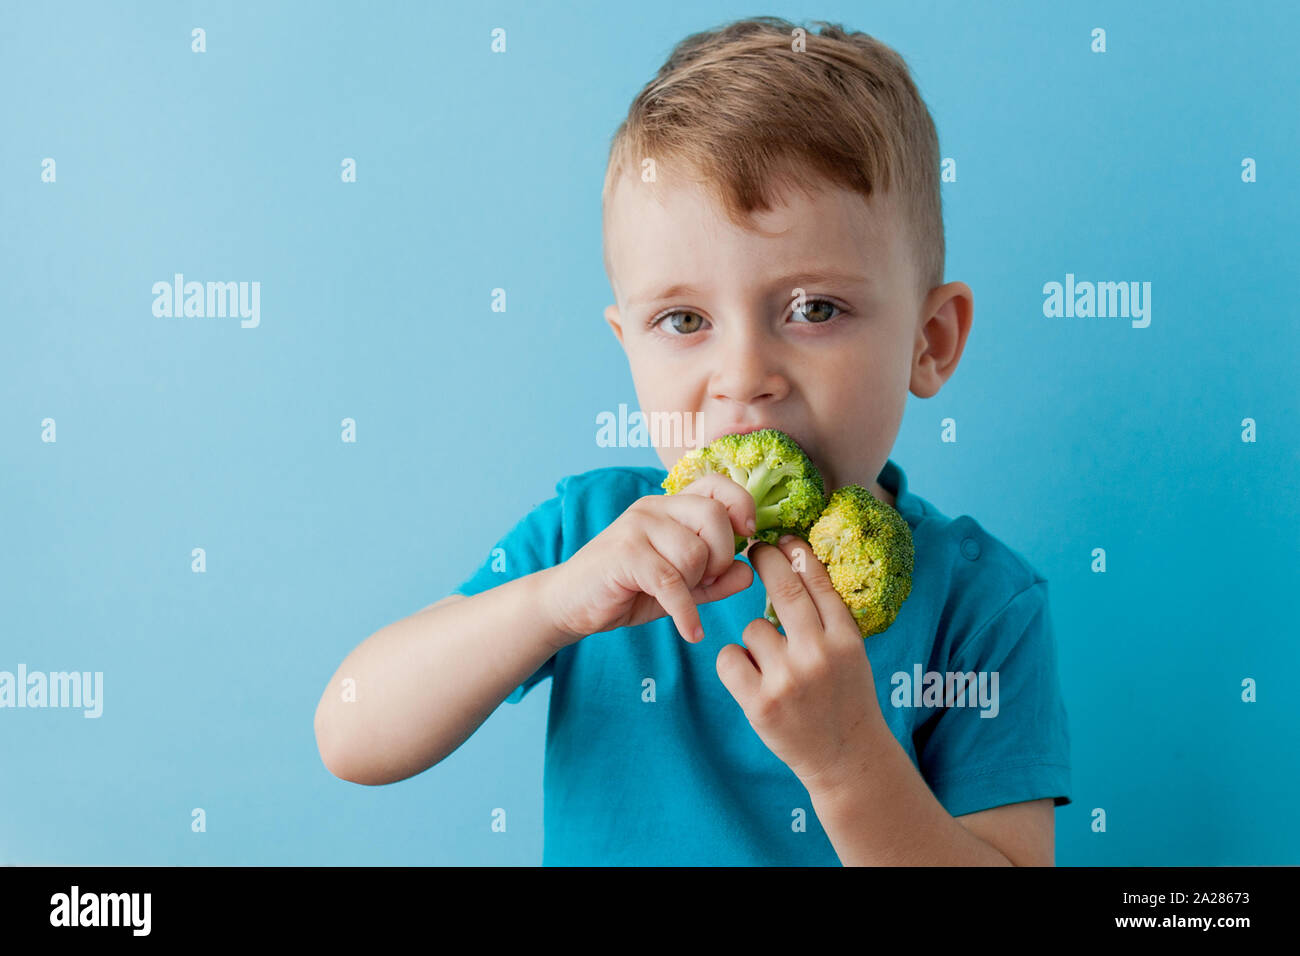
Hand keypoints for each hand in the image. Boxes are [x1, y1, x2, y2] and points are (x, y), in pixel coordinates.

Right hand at [541, 473, 755, 647]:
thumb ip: (715, 579)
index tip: (747, 534)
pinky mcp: (624, 554)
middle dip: (722, 556)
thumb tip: (748, 571)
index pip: (716, 484)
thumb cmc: (626, 591)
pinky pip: (671, 582)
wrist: (568, 604)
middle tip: (708, 581)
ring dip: (696, 584)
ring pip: (694, 551)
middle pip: (713, 516)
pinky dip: (686, 613)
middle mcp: (653, 508)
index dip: (741, 505)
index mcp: (669, 506)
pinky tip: (691, 631)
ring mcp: (636, 527)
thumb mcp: (680, 586)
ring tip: (682, 600)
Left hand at [715, 535, 886, 793]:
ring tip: (774, 667)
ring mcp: (788, 679)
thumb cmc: (844, 696)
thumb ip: (826, 615)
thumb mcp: (850, 652)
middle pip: (783, 589)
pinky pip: (729, 658)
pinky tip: (753, 679)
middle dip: (765, 561)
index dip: (795, 552)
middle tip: (754, 549)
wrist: (845, 756)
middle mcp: (819, 654)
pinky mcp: (760, 702)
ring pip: (751, 628)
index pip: (817, 580)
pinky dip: (735, 664)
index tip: (780, 537)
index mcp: (846, 638)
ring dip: (755, 641)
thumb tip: (795, 559)